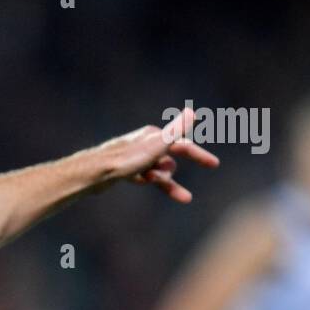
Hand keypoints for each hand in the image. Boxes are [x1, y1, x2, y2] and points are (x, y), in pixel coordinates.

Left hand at [93, 107, 219, 202]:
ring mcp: (133, 156)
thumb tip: (193, 112)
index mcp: (153, 135)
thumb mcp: (156, 146)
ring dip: (164, 182)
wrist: (95, 172)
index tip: (215, 165)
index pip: (182, 145)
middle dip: (173, 173)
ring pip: (156, 170)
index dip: (199, 155)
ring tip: (177, 197)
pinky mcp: (123, 168)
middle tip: (179, 194)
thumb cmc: (126, 160)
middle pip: (169, 159)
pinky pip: (142, 176)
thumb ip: (176, 131)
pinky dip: (149, 181)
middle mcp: (143, 142)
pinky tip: (147, 184)